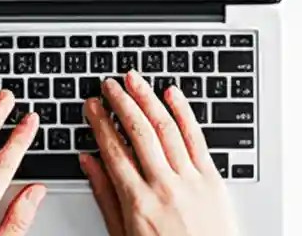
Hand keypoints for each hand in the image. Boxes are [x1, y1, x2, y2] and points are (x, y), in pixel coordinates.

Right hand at [80, 71, 234, 235]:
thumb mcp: (123, 235)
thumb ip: (105, 196)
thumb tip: (88, 162)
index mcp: (137, 202)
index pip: (113, 150)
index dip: (99, 123)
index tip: (91, 106)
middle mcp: (164, 187)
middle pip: (138, 132)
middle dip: (120, 103)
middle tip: (108, 85)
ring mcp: (191, 181)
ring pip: (166, 128)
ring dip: (147, 98)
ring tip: (133, 80)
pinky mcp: (213, 179)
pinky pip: (196, 137)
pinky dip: (184, 112)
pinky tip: (172, 94)